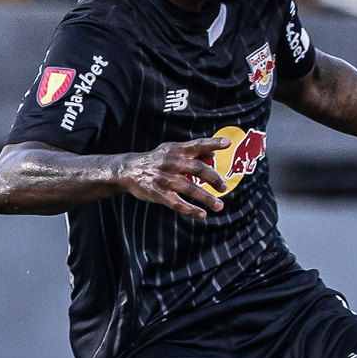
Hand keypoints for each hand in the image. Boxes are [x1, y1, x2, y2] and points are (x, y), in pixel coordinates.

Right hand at [115, 135, 233, 216]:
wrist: (128, 171)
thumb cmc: (156, 160)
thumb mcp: (171, 150)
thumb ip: (192, 152)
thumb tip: (213, 155)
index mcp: (176, 150)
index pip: (197, 144)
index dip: (213, 143)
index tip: (228, 142)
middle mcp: (171, 162)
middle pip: (197, 169)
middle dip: (214, 178)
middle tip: (224, 188)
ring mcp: (165, 179)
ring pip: (190, 189)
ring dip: (206, 198)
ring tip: (219, 206)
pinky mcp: (158, 193)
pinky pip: (177, 204)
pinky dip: (190, 210)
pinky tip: (202, 214)